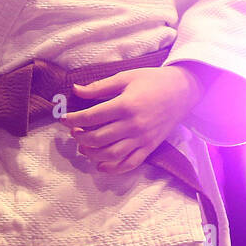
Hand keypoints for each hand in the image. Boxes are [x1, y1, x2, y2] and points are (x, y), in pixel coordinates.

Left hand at [58, 66, 203, 173]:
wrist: (182, 91)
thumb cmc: (152, 80)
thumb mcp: (125, 77)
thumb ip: (99, 86)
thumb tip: (75, 90)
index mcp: (125, 105)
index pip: (92, 117)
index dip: (73, 119)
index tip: (62, 118)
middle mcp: (133, 125)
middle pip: (98, 138)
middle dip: (80, 137)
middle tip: (73, 132)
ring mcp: (142, 139)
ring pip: (111, 154)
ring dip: (92, 153)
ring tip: (83, 147)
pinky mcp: (149, 147)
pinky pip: (130, 163)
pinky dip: (114, 168)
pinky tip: (101, 165)